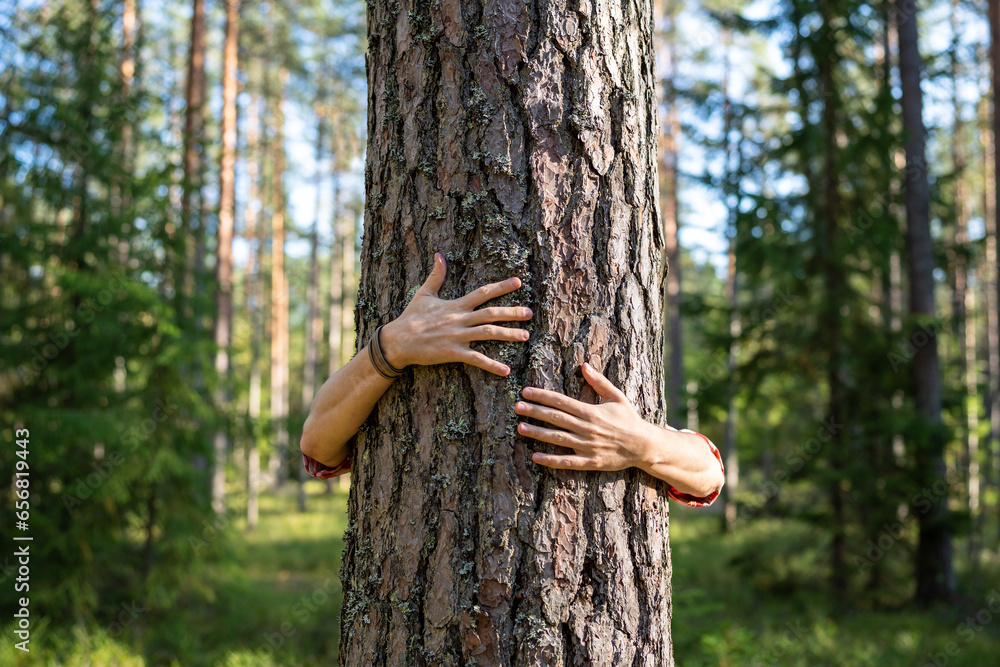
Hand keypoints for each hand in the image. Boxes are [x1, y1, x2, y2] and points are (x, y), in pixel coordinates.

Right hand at [381, 251, 532, 376]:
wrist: (397, 340)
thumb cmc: (411, 317)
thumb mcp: (424, 294)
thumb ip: (436, 275)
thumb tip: (439, 255)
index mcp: (455, 305)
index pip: (482, 293)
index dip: (501, 287)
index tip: (518, 282)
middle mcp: (460, 319)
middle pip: (491, 313)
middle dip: (512, 312)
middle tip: (530, 313)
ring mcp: (457, 336)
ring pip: (488, 334)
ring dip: (508, 335)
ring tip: (525, 336)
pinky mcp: (452, 352)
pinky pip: (476, 359)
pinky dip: (491, 365)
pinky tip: (506, 370)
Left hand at [515, 361, 654, 470]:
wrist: (644, 445)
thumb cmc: (629, 419)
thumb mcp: (617, 396)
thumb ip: (599, 382)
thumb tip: (584, 365)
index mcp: (591, 411)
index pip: (561, 401)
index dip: (542, 396)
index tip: (526, 391)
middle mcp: (587, 428)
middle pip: (556, 418)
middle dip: (535, 412)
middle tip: (517, 407)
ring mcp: (588, 446)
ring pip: (558, 439)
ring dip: (538, 433)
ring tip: (520, 428)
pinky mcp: (590, 461)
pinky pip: (567, 461)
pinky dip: (551, 460)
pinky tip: (535, 457)